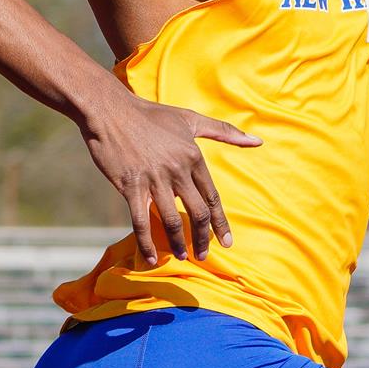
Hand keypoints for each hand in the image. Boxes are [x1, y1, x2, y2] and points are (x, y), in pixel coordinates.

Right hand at [80, 89, 260, 262]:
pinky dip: (146, 243)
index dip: (220, 223)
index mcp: (193, 157)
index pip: (212, 197)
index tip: (227, 242)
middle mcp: (177, 170)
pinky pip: (140, 222)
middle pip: (197, 212)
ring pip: (171, 221)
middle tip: (203, 255)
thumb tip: (258, 141)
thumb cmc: (151, 114)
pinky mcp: (130, 186)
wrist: (110, 110)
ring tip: (182, 257)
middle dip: (203, 238)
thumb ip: (224, 131)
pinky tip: (149, 258)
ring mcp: (153, 179)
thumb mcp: (190, 119)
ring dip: (178, 244)